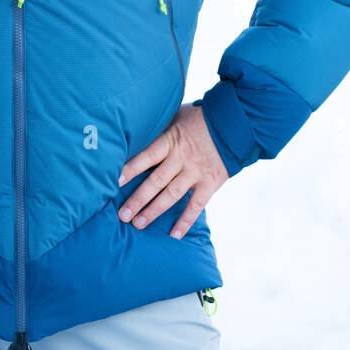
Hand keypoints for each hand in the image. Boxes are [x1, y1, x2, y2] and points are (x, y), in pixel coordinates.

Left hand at [116, 101, 227, 238]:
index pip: (147, 156)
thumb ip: (160, 128)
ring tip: (138, 224)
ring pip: (171, 195)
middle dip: (138, 199)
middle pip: (156, 181)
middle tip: (122, 215)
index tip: (115, 182)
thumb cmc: (200, 117)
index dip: (131, 169)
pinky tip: (174, 234)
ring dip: (154, 211)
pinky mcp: (210, 182)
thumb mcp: (176, 115)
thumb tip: (137, 129)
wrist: (234, 122)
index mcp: (171, 140)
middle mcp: (182, 158)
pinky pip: (196, 205)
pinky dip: (186, 221)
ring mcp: (196, 172)